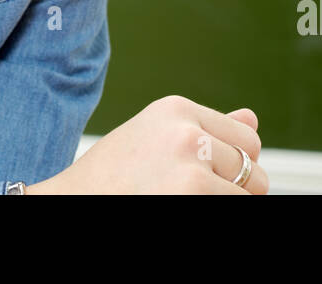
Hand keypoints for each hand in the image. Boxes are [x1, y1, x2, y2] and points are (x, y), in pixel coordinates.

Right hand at [27, 95, 266, 193]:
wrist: (69, 202)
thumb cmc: (110, 178)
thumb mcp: (153, 137)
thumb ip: (205, 129)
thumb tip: (252, 119)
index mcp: (177, 109)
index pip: (245, 139)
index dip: (234, 167)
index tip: (206, 178)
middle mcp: (187, 132)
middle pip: (252, 168)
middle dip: (237, 189)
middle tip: (195, 194)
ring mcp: (190, 167)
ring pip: (248, 195)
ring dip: (224, 202)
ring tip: (183, 199)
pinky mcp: (192, 194)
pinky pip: (231, 208)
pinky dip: (215, 211)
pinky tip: (180, 206)